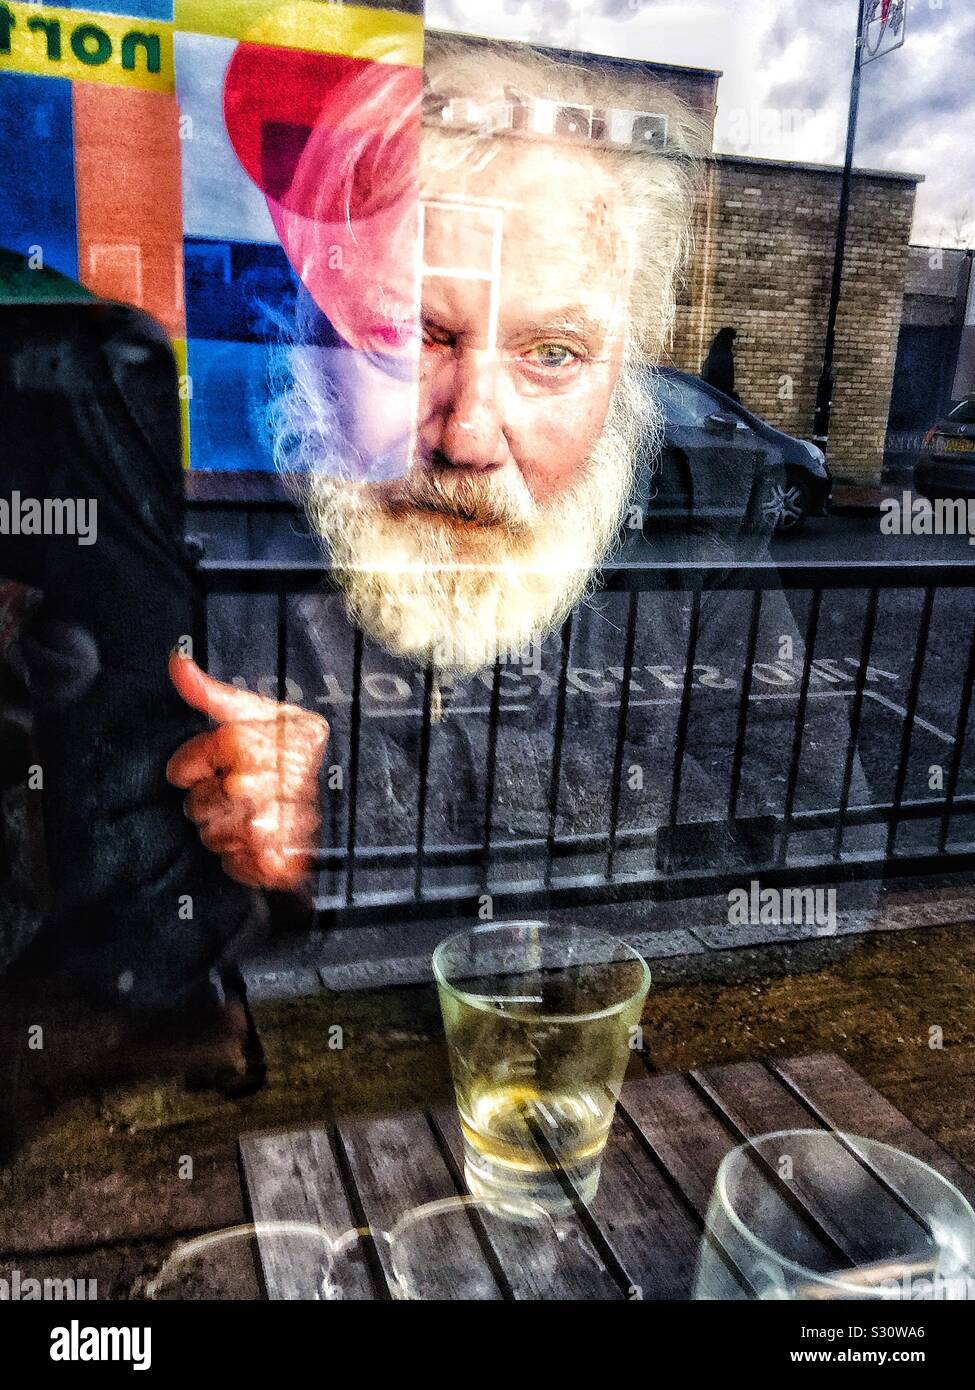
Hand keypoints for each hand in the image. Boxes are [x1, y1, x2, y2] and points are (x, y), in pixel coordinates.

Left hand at [167, 653, 328, 889]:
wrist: (354, 778)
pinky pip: (238, 866)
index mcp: (243, 746)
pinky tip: (265, 840)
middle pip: (194, 807)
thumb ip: (209, 690)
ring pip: (213, 838)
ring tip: (256, 811)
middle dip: (210, 798)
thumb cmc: (295, 742)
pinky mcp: (279, 861)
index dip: (194, 764)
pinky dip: (248, 860)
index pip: (181, 770)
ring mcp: (266, 828)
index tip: (217, 761)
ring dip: (227, 829)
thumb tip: (175, 659)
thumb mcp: (254, 707)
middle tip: (241, 788)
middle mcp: (253, 787)